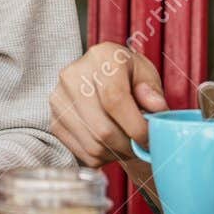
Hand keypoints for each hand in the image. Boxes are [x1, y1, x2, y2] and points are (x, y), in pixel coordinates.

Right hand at [48, 43, 168, 166]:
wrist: (97, 74)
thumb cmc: (126, 74)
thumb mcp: (145, 74)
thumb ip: (153, 91)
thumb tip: (157, 109)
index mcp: (101, 57)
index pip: (115, 99)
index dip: (136, 126)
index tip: (149, 139)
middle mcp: (73, 76)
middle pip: (103, 129)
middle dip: (128, 146)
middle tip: (142, 147)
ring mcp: (59, 100)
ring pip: (93, 145)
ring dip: (117, 154)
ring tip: (128, 145)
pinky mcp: (55, 121)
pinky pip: (83, 153)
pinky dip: (102, 157)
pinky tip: (112, 145)